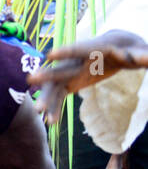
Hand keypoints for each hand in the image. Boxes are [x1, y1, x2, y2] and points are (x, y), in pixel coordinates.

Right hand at [28, 30, 147, 124]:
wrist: (116, 47)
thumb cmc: (130, 47)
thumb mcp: (138, 51)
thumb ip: (140, 56)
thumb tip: (146, 59)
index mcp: (96, 48)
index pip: (81, 48)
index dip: (66, 51)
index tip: (50, 55)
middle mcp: (78, 59)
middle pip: (62, 68)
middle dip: (47, 75)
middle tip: (31, 80)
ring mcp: (72, 71)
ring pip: (56, 85)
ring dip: (47, 98)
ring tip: (40, 113)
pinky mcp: (70, 81)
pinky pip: (59, 96)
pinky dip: (54, 107)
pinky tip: (51, 121)